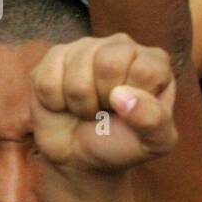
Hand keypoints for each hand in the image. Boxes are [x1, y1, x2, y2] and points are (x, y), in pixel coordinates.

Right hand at [31, 33, 176, 172]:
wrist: (80, 155)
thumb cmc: (122, 143)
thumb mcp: (154, 142)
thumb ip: (153, 120)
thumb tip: (122, 96)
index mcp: (153, 62)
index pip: (146, 71)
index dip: (135, 101)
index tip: (132, 113)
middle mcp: (120, 46)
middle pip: (109, 64)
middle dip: (103, 100)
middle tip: (106, 110)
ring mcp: (84, 47)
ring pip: (76, 76)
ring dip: (80, 105)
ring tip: (87, 109)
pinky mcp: (54, 56)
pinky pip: (48, 80)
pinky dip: (55, 102)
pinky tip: (65, 103)